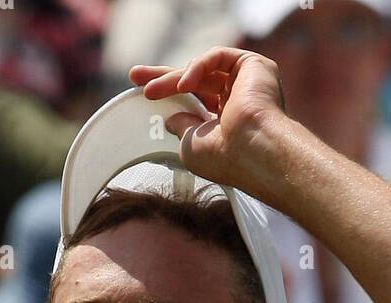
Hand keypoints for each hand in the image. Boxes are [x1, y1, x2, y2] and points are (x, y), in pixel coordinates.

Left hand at [129, 48, 287, 201]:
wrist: (254, 151)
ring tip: (151, 91)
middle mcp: (239, 102)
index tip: (143, 92)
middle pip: (196, 82)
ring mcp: (247, 83)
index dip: (169, 95)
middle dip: (164, 78)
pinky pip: (217, 57)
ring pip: (203, 70)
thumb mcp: (190, 144)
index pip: (195, 102)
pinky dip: (198, 66)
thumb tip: (170, 118)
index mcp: (227, 123)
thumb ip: (181, 127)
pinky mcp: (254, 66)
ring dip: (173, 78)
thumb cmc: (226, 158)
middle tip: (136, 76)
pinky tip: (185, 83)